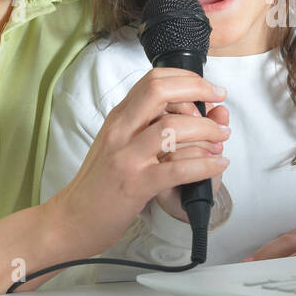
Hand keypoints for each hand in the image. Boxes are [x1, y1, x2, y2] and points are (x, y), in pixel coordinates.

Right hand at [47, 68, 229, 257]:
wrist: (73, 217)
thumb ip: (150, 126)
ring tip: (222, 137)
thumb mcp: (120, 144)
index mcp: (119, 117)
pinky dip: (205, 164)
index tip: (209, 88)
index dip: (187, 78)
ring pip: (172, 127)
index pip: (153, 79)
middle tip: (219, 99)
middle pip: (160, 91)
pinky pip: (177, 168)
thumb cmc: (101, 181)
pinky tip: (218, 164)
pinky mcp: (136, 184)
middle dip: (197, 89)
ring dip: (206, 129)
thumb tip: (193, 111)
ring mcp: (126, 157)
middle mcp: (121, 130)